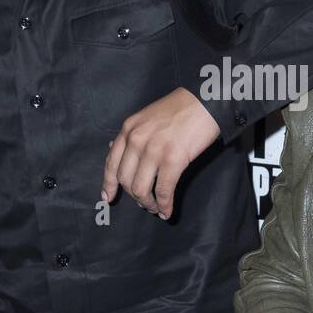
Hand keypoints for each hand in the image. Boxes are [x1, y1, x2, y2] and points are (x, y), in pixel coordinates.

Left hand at [101, 87, 220, 219]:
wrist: (205, 101)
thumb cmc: (180, 108)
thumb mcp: (148, 117)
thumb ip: (133, 135)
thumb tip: (116, 150)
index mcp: (129, 129)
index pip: (112, 162)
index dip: (109, 184)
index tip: (107, 197)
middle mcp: (136, 140)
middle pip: (125, 180)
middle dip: (134, 197)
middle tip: (144, 203)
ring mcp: (153, 150)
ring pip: (141, 189)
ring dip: (148, 204)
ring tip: (155, 208)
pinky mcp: (173, 160)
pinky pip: (163, 191)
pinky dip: (164, 205)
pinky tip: (167, 210)